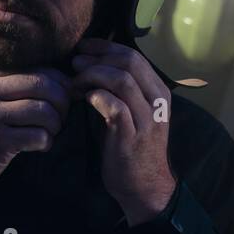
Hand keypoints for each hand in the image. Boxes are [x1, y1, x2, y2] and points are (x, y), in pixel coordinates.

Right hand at [0, 66, 70, 202]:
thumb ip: (17, 88)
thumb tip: (67, 83)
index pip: (37, 69)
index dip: (61, 84)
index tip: (67, 98)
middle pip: (43, 86)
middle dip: (63, 103)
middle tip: (62, 118)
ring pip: (44, 111)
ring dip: (55, 125)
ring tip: (49, 133)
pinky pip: (38, 136)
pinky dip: (46, 142)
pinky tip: (39, 146)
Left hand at [70, 38, 177, 224]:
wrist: (144, 187)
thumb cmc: (133, 148)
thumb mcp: (134, 113)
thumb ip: (122, 90)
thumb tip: (94, 65)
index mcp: (159, 92)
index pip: (134, 56)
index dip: (106, 47)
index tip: (84, 48)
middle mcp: (157, 101)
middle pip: (129, 62)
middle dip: (98, 57)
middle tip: (75, 61)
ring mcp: (146, 118)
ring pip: (121, 80)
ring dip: (92, 75)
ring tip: (75, 81)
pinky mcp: (131, 135)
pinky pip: (113, 105)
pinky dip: (95, 96)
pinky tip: (83, 99)